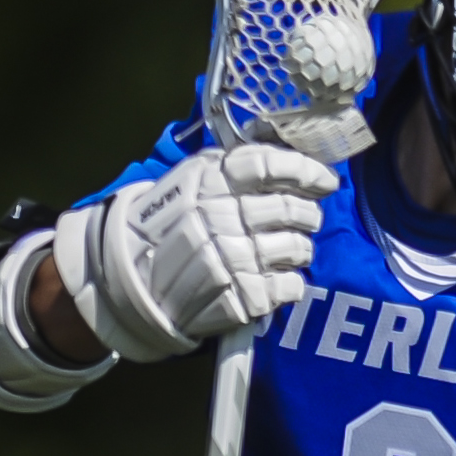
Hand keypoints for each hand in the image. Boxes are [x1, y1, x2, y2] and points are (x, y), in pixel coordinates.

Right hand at [53, 143, 338, 361]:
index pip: (269, 165)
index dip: (306, 170)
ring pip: (296, 247)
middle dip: (308, 213)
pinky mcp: (239, 296)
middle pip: (290, 208)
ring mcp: (229, 258)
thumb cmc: (169, 226)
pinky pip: (290, 286)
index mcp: (207, 182)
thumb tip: (288, 159)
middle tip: (307, 217)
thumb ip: (232, 167)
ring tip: (291, 248)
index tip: (325, 180)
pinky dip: (292, 281)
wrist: (130, 282)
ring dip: (301, 248)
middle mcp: (218, 217)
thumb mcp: (189, 182)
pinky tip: (279, 277)